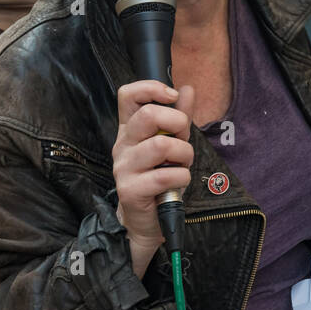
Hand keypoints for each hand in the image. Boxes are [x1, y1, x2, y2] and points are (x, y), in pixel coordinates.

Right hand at [112, 80, 196, 268]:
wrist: (146, 221)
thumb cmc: (159, 179)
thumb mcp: (172, 144)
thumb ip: (179, 117)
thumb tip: (188, 89)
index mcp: (130, 129)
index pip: (127, 95)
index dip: (151, 88)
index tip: (172, 96)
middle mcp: (122, 145)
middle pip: (148, 115)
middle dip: (178, 123)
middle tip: (182, 139)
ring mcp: (123, 167)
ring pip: (161, 145)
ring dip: (184, 154)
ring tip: (181, 164)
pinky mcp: (130, 190)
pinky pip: (165, 175)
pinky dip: (181, 177)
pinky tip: (177, 183)